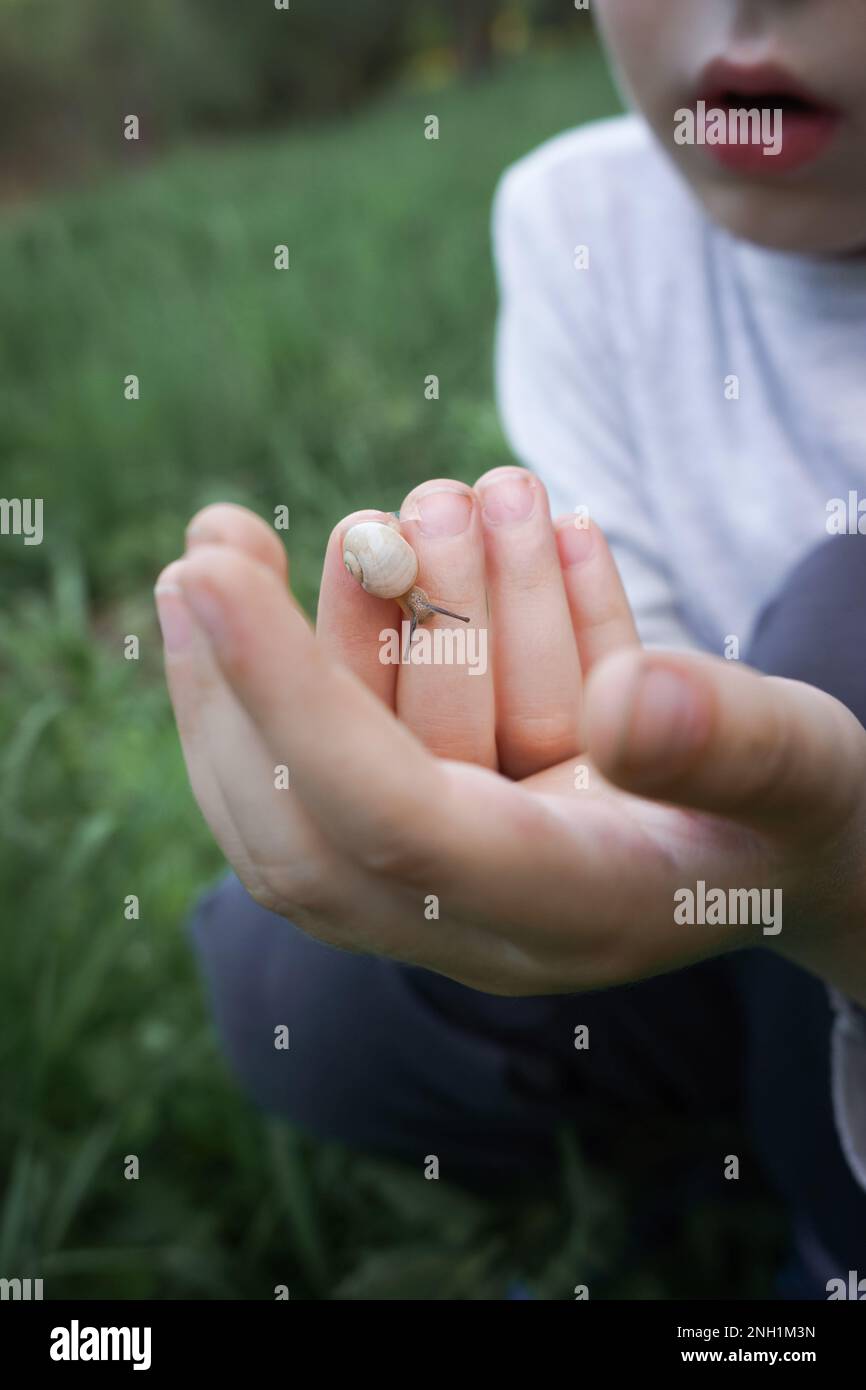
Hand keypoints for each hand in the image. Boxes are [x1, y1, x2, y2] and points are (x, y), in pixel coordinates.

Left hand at [156, 470, 865, 998]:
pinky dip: (363, 646)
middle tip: (220, 530)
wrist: (786, 850)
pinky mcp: (438, 831)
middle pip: (305, 821)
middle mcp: (479, 918)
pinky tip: (431, 548)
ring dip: (352, 624)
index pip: (388, 821)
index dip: (291, 697)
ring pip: (330, 769)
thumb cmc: (795, 810)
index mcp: (563, 913)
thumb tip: (624, 702)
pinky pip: (357, 750)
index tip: (203, 569)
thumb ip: (730, 743)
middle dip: (251, 666)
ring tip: (435, 507)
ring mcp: (449, 884)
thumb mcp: (802, 768)